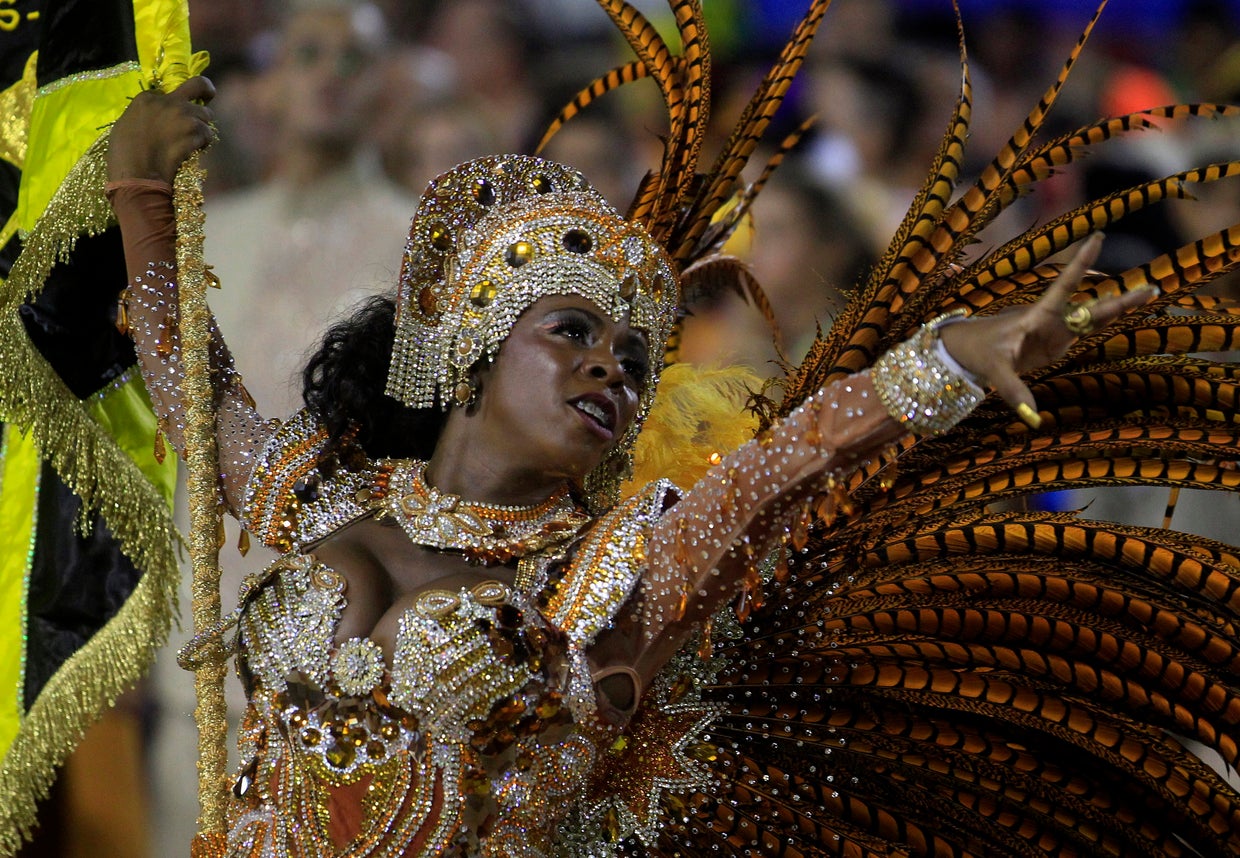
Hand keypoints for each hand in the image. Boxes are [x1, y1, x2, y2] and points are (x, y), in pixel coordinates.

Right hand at [108, 76, 215, 184]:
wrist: (137, 173)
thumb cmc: (125, 153)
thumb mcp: (127, 123)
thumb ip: (146, 114)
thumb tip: (155, 117)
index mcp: (147, 98)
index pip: (170, 90)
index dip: (176, 101)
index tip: (175, 110)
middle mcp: (169, 102)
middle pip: (199, 85)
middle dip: (207, 91)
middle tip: (207, 100)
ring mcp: (184, 116)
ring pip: (207, 115)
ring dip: (203, 126)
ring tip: (192, 139)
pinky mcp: (196, 133)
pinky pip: (208, 135)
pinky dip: (204, 143)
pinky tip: (194, 150)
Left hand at [938, 233, 1157, 426]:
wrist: (967, 350)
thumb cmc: (977, 350)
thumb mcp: (992, 370)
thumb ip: (1013, 390)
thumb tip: (1033, 416)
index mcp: (1037, 316)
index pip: (1063, 287)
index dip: (1080, 264)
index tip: (1097, 238)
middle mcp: (1050, 320)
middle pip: (1090, 308)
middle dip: (1120, 299)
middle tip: (1152, 287)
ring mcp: (1054, 332)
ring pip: (1092, 319)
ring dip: (1119, 309)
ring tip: (1148, 294)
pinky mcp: (1055, 344)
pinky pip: (1083, 334)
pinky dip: (1105, 324)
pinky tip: (1125, 313)